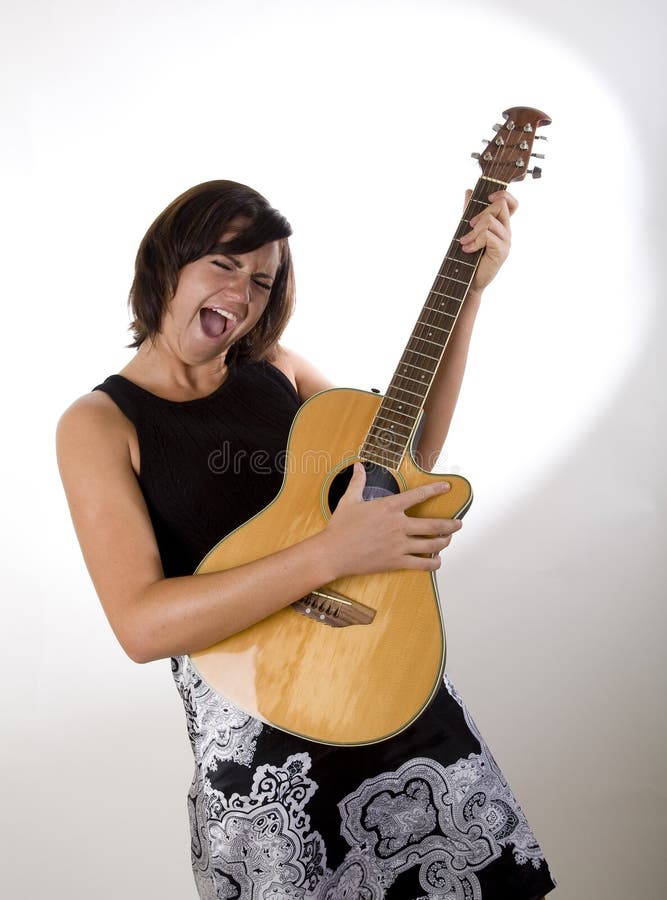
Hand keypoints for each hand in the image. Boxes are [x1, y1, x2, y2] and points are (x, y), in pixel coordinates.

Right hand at [322, 463, 461, 578]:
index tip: (447, 487)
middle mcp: (398, 525)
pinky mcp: (396, 561)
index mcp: (389, 507)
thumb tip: (358, 465)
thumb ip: (358, 482)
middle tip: (459, 523)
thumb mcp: (349, 500)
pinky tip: (437, 561)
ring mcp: (399, 545)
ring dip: (444, 542)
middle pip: (434, 525)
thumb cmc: (340, 526)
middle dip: (451, 524)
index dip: (435, 489)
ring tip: (448, 540)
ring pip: (431, 544)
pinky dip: (433, 563)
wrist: (333, 552)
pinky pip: (422, 564)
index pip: (419, 495)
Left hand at [459, 190, 517, 293]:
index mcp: (501, 225)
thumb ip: (470, 211)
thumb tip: (469, 190)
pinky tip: (468, 249)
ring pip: (490, 221)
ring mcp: (506, 241)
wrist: (469, 281)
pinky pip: (488, 236)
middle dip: (480, 213)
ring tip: (465, 242)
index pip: (512, 203)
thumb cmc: (469, 257)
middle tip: (469, 226)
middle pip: (500, 205)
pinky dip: (474, 241)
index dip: (503, 195)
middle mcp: (506, 232)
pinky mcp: (501, 252)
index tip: (488, 197)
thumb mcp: (468, 229)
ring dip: (473, 231)